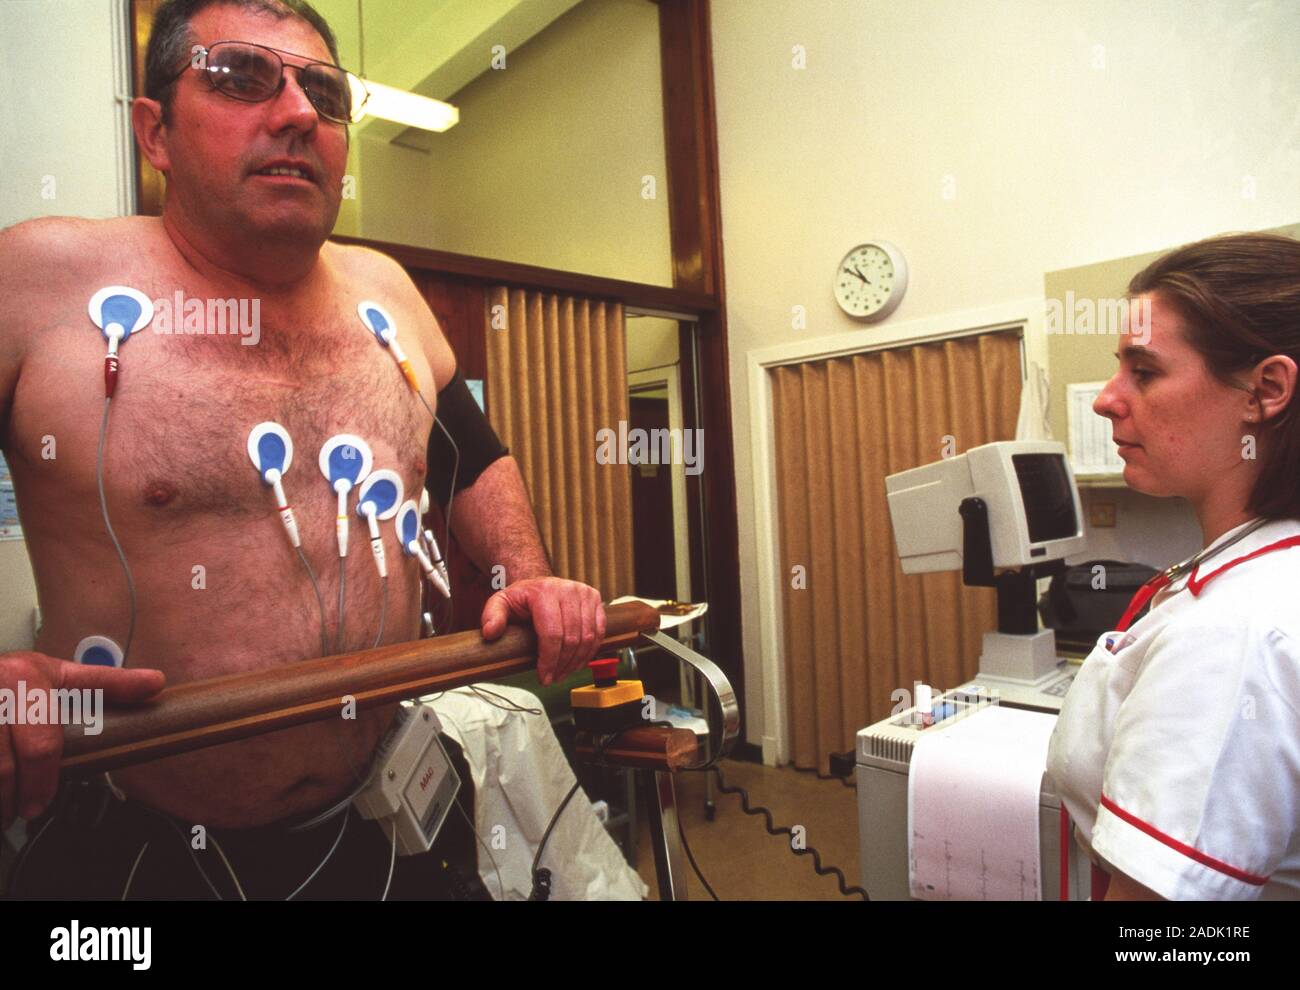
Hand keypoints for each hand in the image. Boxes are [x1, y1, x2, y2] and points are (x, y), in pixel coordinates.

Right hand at [0, 652, 164, 827]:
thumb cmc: (16, 678)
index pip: (40, 746)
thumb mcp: (59, 673)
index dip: (41, 783)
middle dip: (13, 797)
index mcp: (25, 676)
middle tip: (23, 810)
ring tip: (5, 808)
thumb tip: (156, 683)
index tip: (39, 805)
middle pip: (5, 768)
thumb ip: (106, 683)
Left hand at [479, 578, 606, 685]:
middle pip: (572, 638)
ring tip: (563, 674)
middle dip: (562, 665)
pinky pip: (599, 631)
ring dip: (576, 662)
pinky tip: (578, 663)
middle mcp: (568, 589)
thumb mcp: (500, 603)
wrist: (540, 585)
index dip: (549, 660)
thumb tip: (490, 632)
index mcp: (544, 591)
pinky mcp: (596, 599)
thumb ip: (492, 616)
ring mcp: (585, 593)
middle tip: (552, 679)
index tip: (543, 677)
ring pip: (588, 637)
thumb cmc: (521, 598)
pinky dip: (590, 651)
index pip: (552, 634)